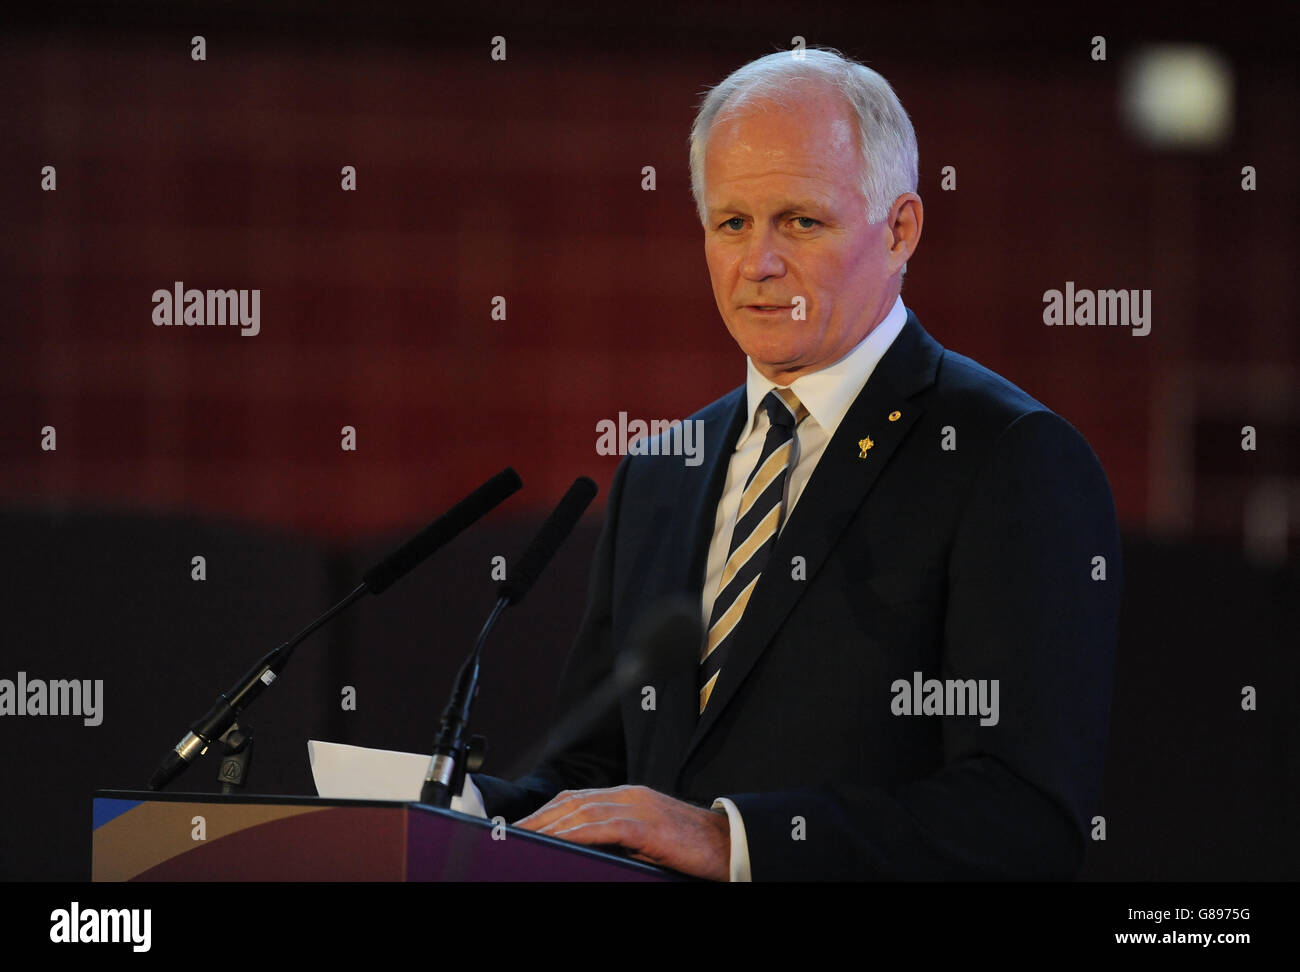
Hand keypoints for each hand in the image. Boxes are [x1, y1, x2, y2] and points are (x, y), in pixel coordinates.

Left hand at [514, 784, 730, 880]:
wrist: (730, 843)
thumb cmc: (692, 848)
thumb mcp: (648, 840)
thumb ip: (620, 837)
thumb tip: (585, 850)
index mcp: (628, 797)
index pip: (576, 800)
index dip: (546, 812)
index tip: (522, 826)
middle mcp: (629, 796)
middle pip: (571, 803)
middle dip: (538, 818)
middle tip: (510, 833)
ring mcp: (638, 807)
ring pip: (581, 812)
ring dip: (548, 826)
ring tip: (523, 838)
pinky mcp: (646, 826)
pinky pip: (602, 828)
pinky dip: (575, 833)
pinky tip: (557, 841)